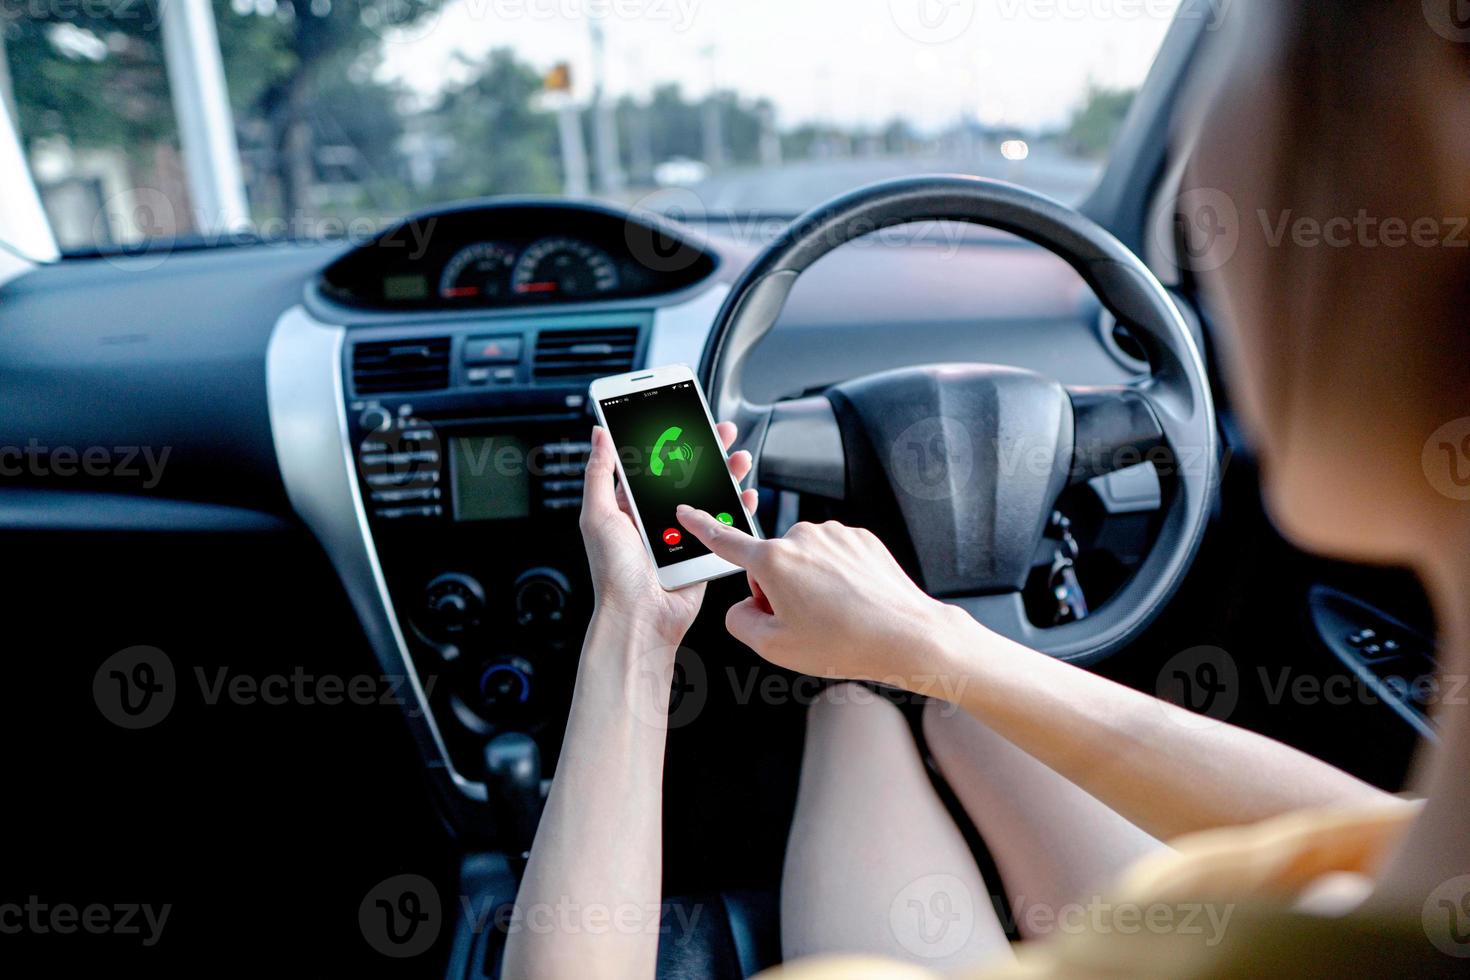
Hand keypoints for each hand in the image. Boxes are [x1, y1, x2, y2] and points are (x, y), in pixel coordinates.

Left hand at [580, 422, 758, 643]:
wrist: (640, 618)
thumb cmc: (613, 574)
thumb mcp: (598, 516)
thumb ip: (599, 473)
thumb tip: (599, 434)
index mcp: (629, 507)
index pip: (652, 464)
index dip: (669, 441)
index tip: (684, 420)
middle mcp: (656, 518)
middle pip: (686, 475)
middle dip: (706, 451)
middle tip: (721, 431)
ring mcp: (682, 534)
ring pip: (709, 495)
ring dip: (726, 474)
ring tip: (738, 457)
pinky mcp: (703, 551)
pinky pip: (723, 524)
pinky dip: (738, 507)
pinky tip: (745, 494)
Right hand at [674, 509, 967, 683]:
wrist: (907, 635)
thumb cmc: (844, 644)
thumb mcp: (775, 648)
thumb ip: (740, 623)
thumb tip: (742, 607)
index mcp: (773, 561)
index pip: (725, 541)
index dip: (701, 526)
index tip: (686, 510)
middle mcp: (802, 537)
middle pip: (770, 563)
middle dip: (777, 589)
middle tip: (803, 623)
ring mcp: (834, 533)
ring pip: (803, 559)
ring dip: (807, 582)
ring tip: (834, 615)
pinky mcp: (860, 537)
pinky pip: (833, 555)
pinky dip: (835, 576)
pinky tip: (851, 601)